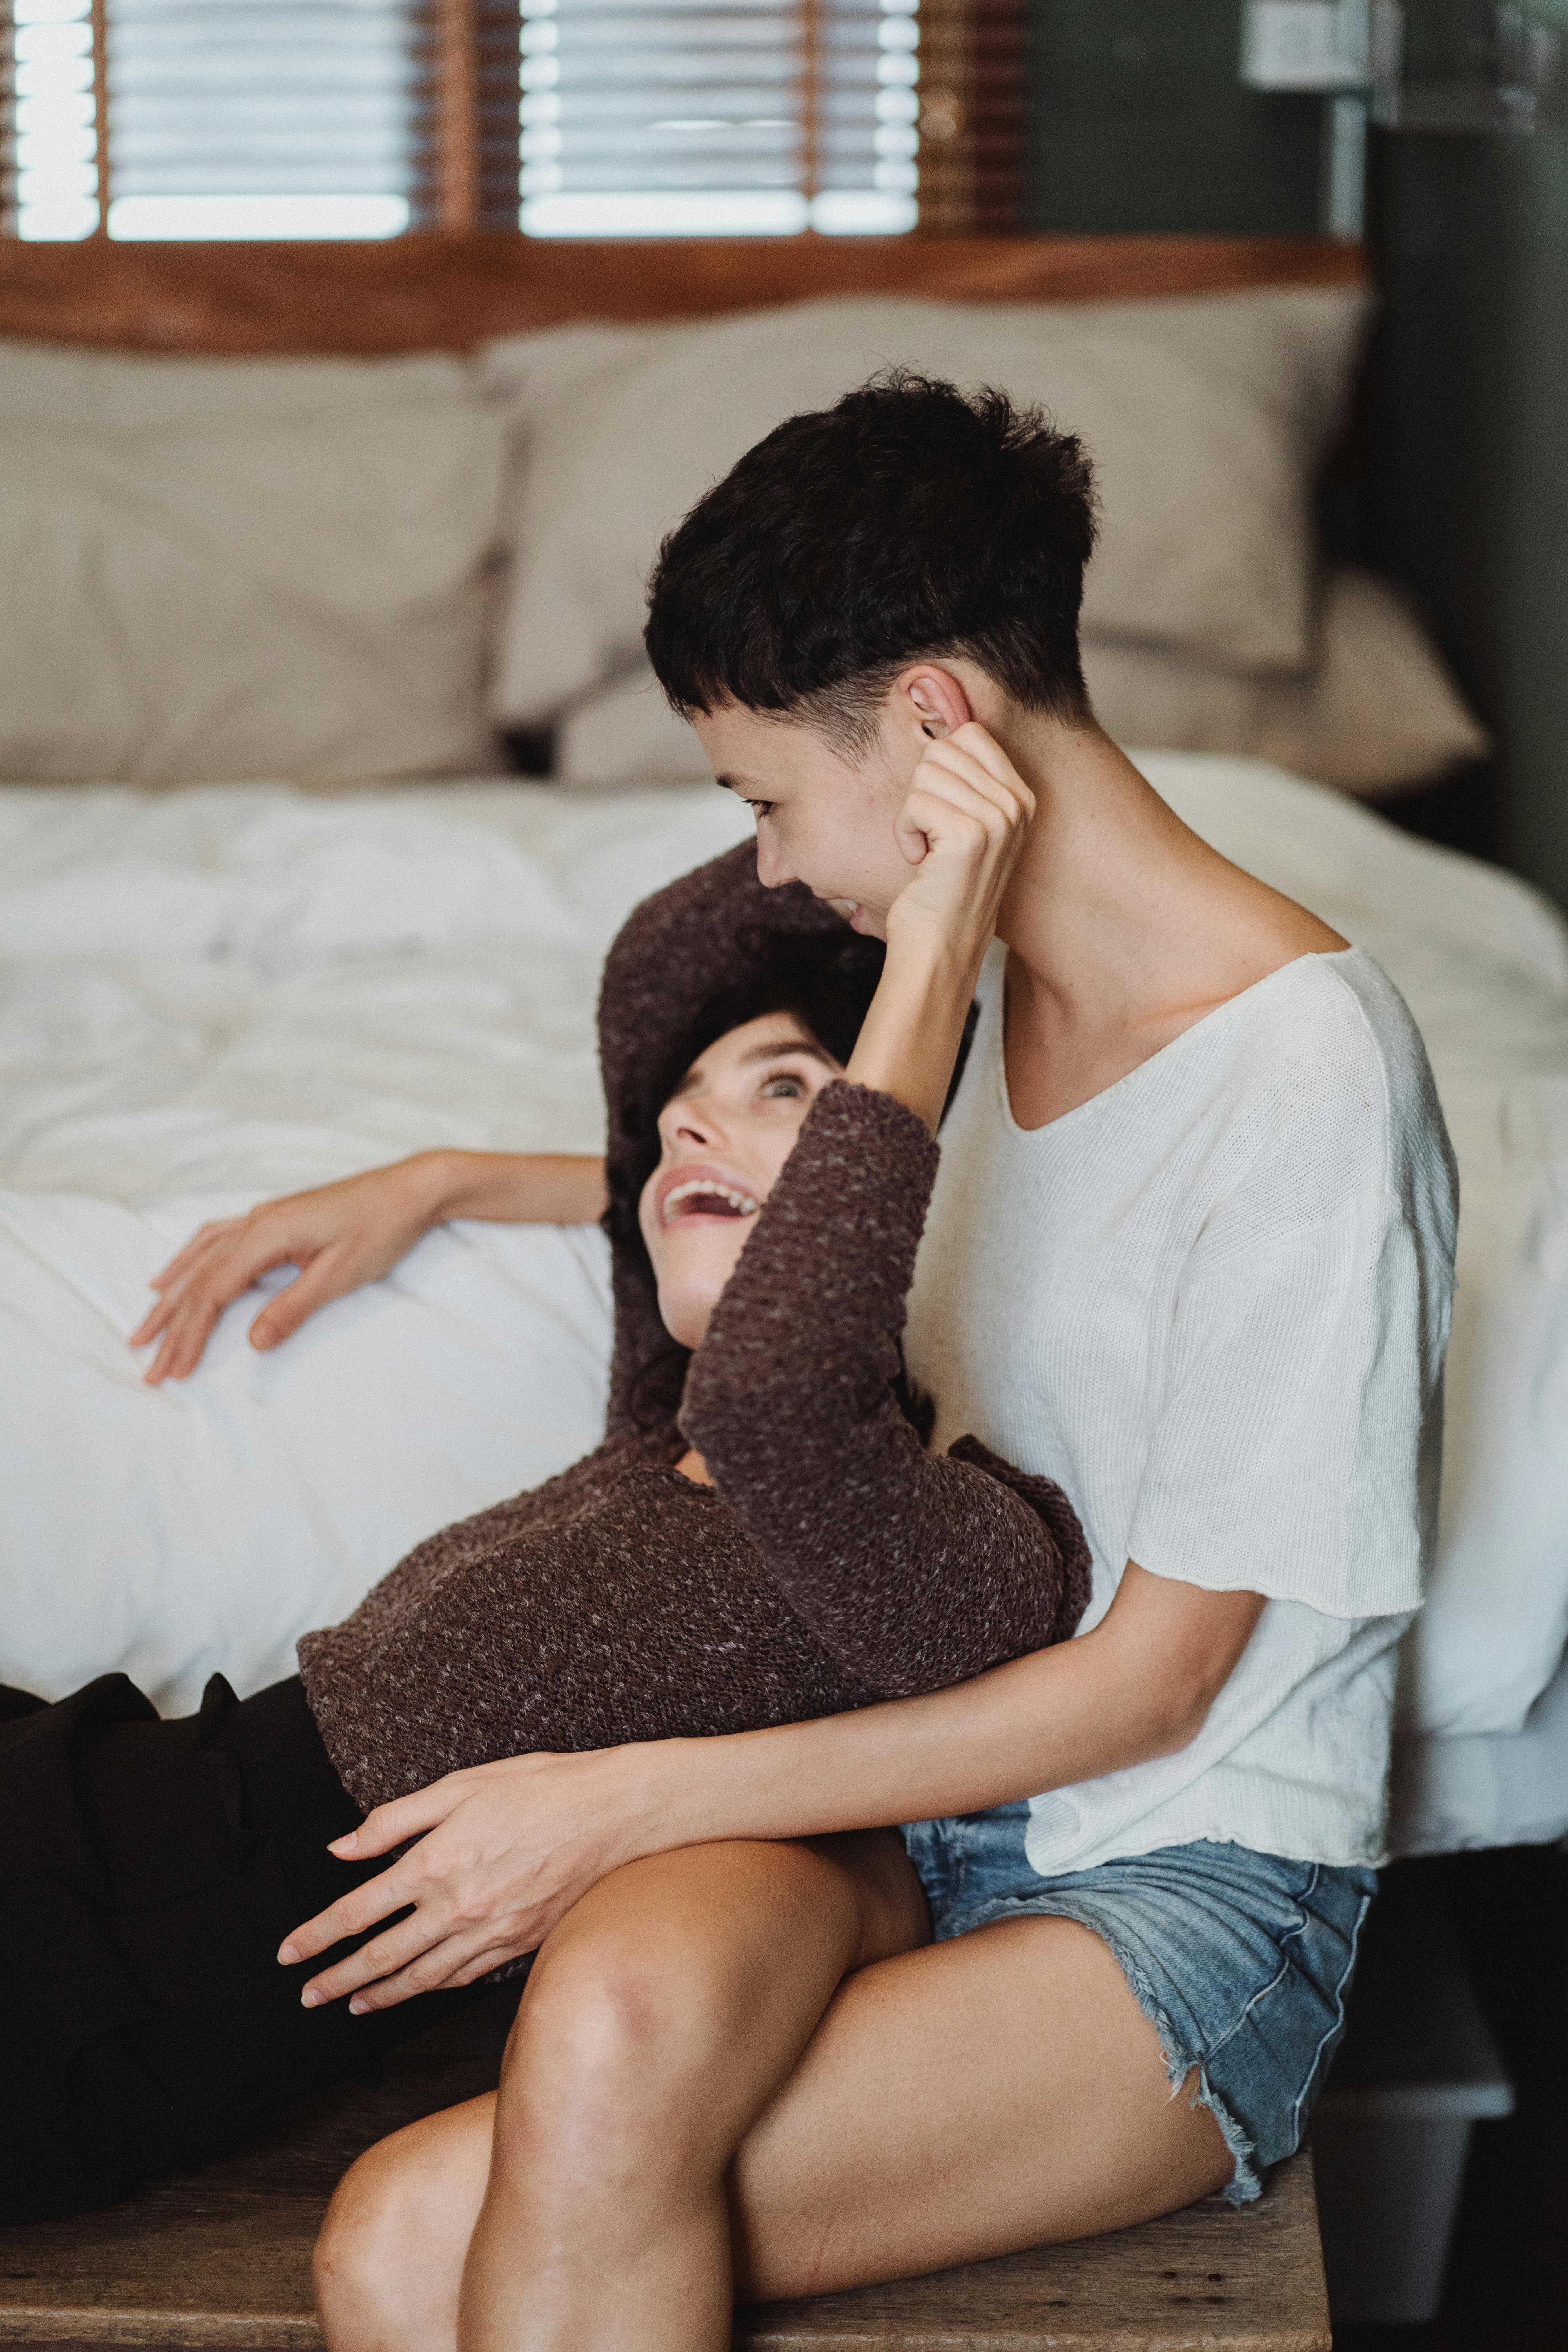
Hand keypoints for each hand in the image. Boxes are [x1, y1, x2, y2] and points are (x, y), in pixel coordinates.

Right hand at [129, 1154, 451, 1382]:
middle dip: (170, 1324)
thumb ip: (293, 1308)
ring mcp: (262, 1217)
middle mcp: (255, 1222)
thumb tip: (254, 1343)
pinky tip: (174, 1275)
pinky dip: (189, 1261)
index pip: (213, 1292)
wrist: (410, 1190)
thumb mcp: (339, 1275)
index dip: (190, 1334)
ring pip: (200, 1258)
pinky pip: (215, 1240)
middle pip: (199, 1279)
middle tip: (147, 1365)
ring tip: (145, 1325)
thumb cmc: (380, 1229)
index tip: (174, 1369)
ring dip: (171, 1295)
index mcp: (266, 1235)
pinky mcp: (274, 1219)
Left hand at [278, 1747, 645, 2012]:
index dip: (316, 1935)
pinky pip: (464, 1977)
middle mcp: (457, 1907)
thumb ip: (394, 1820)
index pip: (357, 1911)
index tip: (289, 1953)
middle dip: (337, 1979)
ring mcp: (490, 1932)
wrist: (613, 1814)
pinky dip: (432, 1989)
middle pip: (381, 1956)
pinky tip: (418, 1990)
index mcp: (435, 1862)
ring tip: (352, 2006)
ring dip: (380, 1995)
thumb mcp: (460, 1787)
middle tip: (307, 1995)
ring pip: (421, 1977)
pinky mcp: (519, 1943)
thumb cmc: (539, 1788)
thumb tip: (342, 1847)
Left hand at [885, 721, 1035, 971]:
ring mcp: (999, 818)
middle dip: (921, 792)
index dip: (938, 769)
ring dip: (912, 815)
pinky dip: (905, 833)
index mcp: (1021, 796)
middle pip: (942, 750)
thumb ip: (962, 776)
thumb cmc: (941, 886)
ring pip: (925, 773)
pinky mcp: (970, 835)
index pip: (969, 733)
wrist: (941, 945)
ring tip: (928, 851)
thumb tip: (934, 708)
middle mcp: (1017, 804)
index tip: (942, 812)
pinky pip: (915, 803)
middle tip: (932, 835)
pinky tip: (921, 862)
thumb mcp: (965, 824)